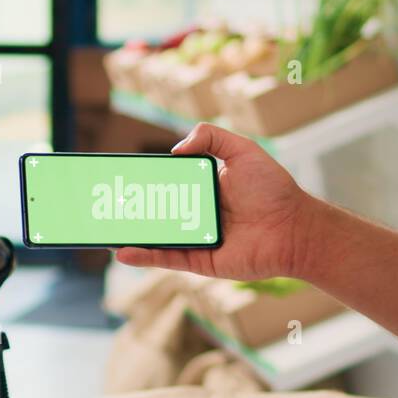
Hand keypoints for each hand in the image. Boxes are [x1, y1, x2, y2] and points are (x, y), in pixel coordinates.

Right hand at [115, 123, 318, 280]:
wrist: (295, 228)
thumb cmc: (273, 189)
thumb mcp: (242, 150)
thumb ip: (210, 137)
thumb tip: (174, 152)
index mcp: (204, 187)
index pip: (166, 183)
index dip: (145, 181)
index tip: (121, 177)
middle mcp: (197, 213)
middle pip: (156, 210)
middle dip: (130, 208)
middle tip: (103, 203)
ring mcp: (197, 238)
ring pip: (156, 236)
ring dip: (130, 234)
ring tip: (103, 229)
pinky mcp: (201, 261)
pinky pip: (168, 257)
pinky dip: (145, 256)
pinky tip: (124, 251)